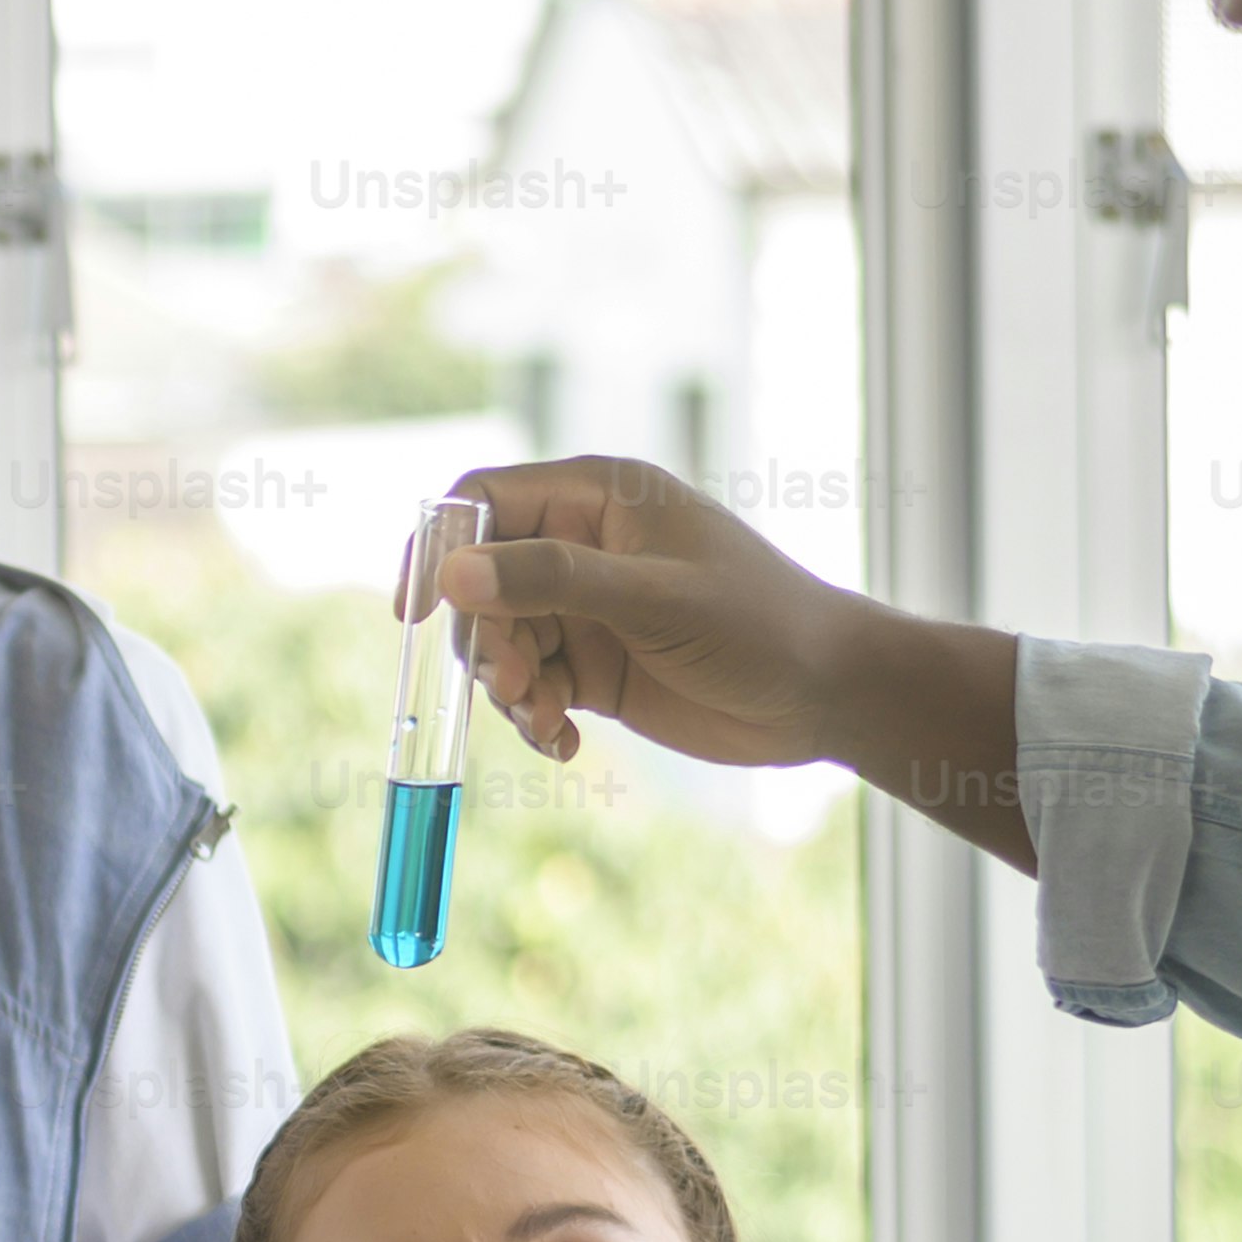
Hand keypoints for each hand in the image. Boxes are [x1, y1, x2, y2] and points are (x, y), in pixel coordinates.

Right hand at [427, 454, 875, 772]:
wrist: (826, 696)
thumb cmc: (759, 624)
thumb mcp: (653, 599)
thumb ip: (552, 581)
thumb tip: (455, 575)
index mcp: (598, 496)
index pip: (485, 500)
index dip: (440, 547)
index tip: (414, 611)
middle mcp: (582, 546)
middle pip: (480, 583)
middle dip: (484, 640)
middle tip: (513, 688)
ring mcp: (586, 609)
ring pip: (500, 643)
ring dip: (507, 689)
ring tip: (546, 722)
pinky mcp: (595, 668)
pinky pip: (532, 690)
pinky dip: (534, 720)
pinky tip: (563, 745)